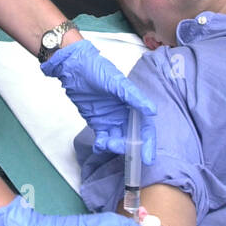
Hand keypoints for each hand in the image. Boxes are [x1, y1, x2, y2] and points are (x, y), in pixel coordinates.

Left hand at [40, 39, 155, 161]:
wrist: (74, 67)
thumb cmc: (97, 70)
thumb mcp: (116, 82)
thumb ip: (133, 97)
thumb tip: (152, 111)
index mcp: (134, 104)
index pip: (145, 127)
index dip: (148, 142)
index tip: (147, 158)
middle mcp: (125, 114)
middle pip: (132, 137)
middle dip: (128, 147)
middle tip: (117, 146)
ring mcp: (111, 120)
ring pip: (117, 140)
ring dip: (113, 145)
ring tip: (104, 142)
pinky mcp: (98, 123)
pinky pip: (103, 139)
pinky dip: (102, 145)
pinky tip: (98, 144)